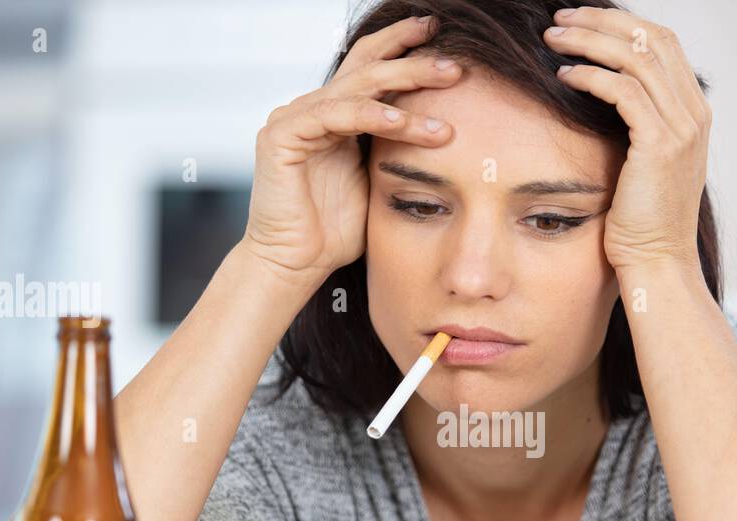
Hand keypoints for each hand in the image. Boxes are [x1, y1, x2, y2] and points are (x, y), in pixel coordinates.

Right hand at [242, 15, 461, 279]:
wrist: (295, 266)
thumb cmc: (335, 232)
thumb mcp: (379, 180)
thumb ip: (396, 148)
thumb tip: (446, 127)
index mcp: (336, 116)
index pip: (371, 67)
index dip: (404, 48)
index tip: (445, 39)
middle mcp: (313, 109)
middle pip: (368, 67)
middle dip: (414, 59)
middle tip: (455, 61)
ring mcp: (294, 119)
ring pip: (357, 87)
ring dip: (406, 83)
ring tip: (446, 84)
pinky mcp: (281, 136)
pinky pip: (334, 114)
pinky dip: (371, 115)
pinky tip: (402, 121)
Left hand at [544, 7, 709, 274]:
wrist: (657, 262)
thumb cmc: (640, 221)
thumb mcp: (644, 163)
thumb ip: (637, 125)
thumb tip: (601, 93)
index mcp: (694, 113)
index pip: (663, 44)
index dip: (622, 24)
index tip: (583, 21)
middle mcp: (694, 114)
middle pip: (652, 39)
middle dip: (603, 22)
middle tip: (560, 19)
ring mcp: (682, 128)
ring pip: (637, 57)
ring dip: (590, 41)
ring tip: (553, 40)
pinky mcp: (660, 145)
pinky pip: (624, 91)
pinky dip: (591, 76)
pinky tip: (564, 77)